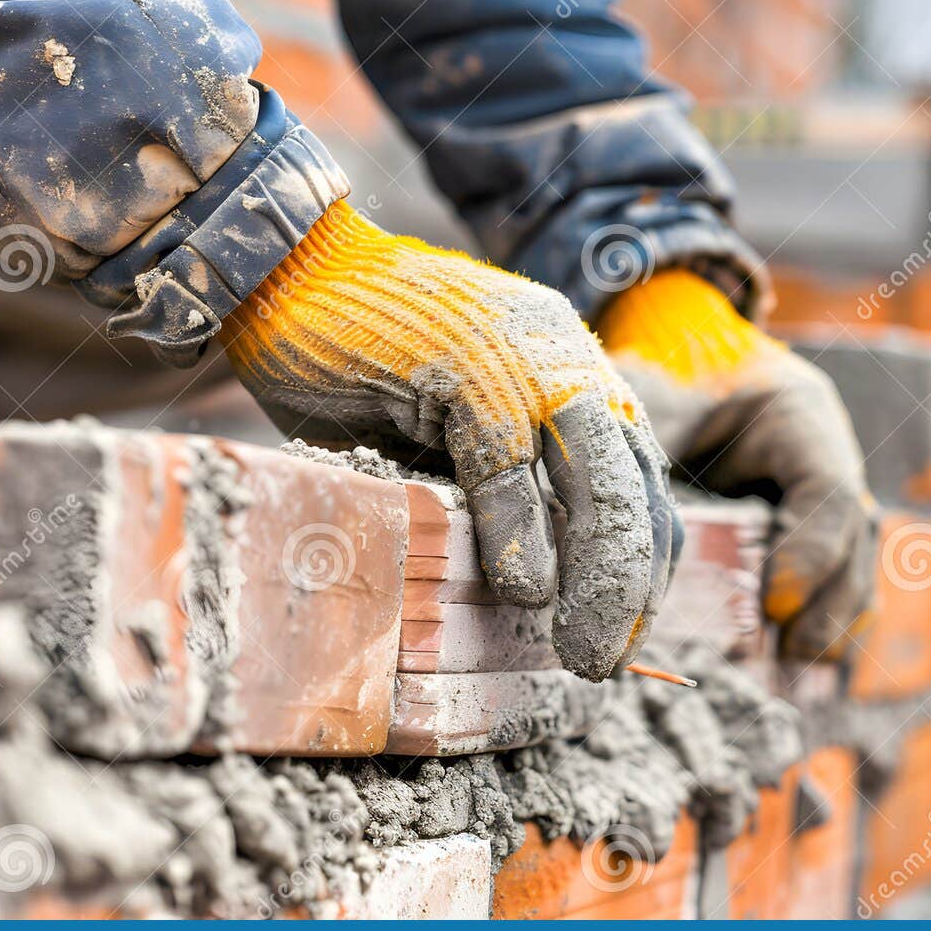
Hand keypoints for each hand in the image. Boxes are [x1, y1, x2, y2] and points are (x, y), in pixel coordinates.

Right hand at [220, 199, 676, 680]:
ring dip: (597, 574)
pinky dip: (519, 530)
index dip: (642, 563)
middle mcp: (564, 360)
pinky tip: (522, 591)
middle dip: (630, 585)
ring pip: (595, 476)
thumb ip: (499, 479)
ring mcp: (521, 358)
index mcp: (571, 370)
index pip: (638, 480)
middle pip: (632, 486)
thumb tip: (534, 577)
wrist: (288, 271)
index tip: (627, 632)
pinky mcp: (465, 364)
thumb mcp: (450, 423)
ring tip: (580, 646)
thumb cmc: (359, 354)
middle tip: (605, 660)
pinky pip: (509, 459)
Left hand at [597, 269, 877, 660]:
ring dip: (831, 617)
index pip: (828, 489)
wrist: (670, 348)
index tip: (771, 606)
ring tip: (794, 665)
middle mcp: (824, 449)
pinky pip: (831, 571)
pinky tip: (797, 658)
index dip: (809, 555)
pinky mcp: (801, 518)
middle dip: (829, 601)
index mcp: (796, 411)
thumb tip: (616, 558)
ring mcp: (819, 485)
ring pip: (853, 558)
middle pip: (856, 534)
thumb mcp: (644, 406)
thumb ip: (640, 468)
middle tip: (789, 650)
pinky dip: (820, 613)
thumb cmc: (656, 373)